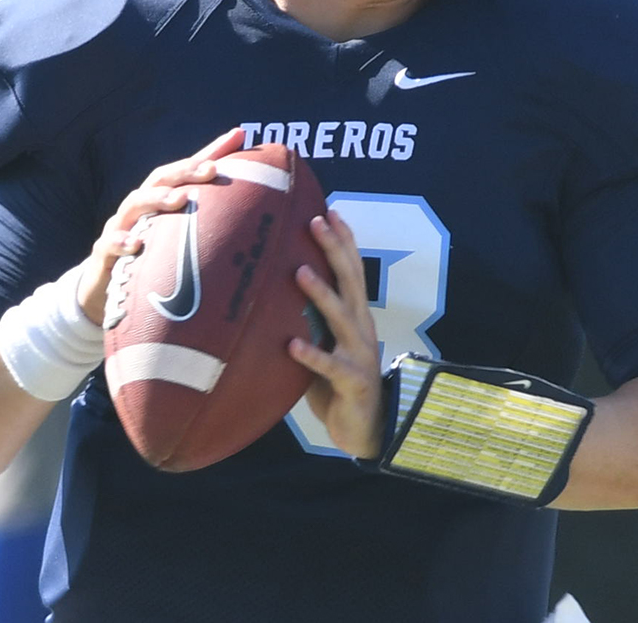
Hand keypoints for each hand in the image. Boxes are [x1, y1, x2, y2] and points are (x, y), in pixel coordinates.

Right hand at [75, 128, 246, 324]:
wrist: (105, 289)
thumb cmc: (147, 256)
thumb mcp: (175, 238)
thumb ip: (207, 219)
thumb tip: (245, 196)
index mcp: (158, 200)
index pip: (185, 171)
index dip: (209, 154)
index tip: (237, 139)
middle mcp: (139, 208)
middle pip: (159, 179)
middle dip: (184, 171)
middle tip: (210, 170)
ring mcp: (119, 228)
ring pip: (133, 205)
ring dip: (156, 198)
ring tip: (178, 199)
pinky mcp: (103, 256)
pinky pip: (107, 245)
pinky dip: (120, 242)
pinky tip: (136, 244)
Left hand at [288, 209, 384, 458]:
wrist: (367, 428)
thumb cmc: (338, 382)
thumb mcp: (326, 344)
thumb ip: (310, 321)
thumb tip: (270, 293)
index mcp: (356, 317)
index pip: (352, 270)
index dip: (344, 241)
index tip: (329, 210)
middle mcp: (361, 329)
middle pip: (350, 281)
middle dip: (334, 249)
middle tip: (316, 221)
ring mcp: (359, 354)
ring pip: (340, 317)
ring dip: (321, 293)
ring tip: (299, 272)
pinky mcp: (352, 382)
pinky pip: (329, 367)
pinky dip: (311, 355)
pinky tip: (291, 345)